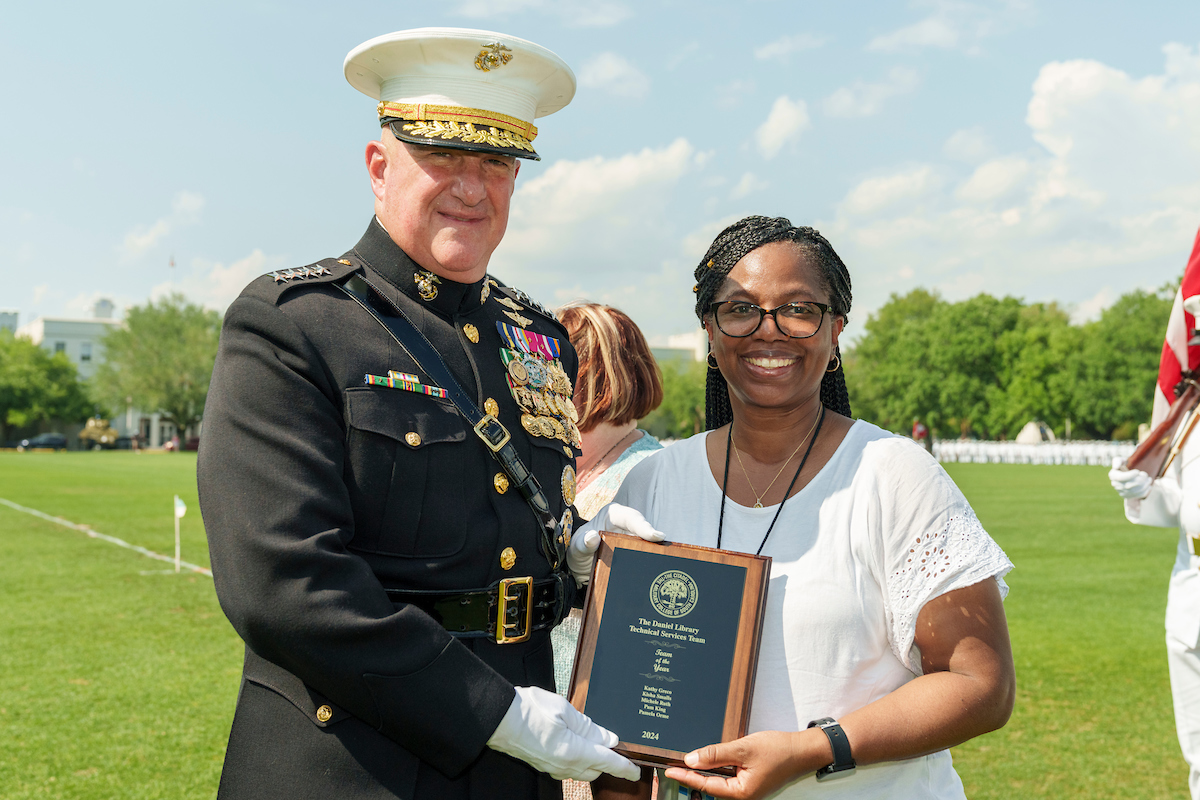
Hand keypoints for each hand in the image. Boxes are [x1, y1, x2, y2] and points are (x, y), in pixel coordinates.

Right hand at [487, 686, 639, 781]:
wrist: (498, 719)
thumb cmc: (528, 710)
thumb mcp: (564, 710)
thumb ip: (589, 726)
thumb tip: (608, 738)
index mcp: (574, 751)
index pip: (608, 762)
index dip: (625, 767)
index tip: (636, 771)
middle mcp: (564, 765)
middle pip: (596, 769)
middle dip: (607, 760)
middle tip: (612, 744)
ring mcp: (552, 768)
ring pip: (581, 770)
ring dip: (591, 759)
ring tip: (592, 740)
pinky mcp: (543, 765)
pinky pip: (567, 767)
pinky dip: (577, 758)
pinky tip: (573, 742)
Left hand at [568, 503, 664, 585]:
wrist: (579, 564)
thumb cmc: (579, 548)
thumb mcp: (576, 546)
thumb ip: (583, 543)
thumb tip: (592, 538)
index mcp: (613, 515)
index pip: (631, 517)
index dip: (644, 526)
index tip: (655, 536)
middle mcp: (626, 525)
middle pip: (644, 531)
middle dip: (653, 542)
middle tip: (662, 552)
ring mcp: (632, 539)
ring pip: (647, 545)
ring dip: (653, 554)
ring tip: (661, 563)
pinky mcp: (635, 552)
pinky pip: (644, 556)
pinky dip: (648, 563)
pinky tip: (654, 572)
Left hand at [663, 731, 809, 799]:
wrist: (802, 749)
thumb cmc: (778, 750)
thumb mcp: (743, 748)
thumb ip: (716, 755)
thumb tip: (691, 760)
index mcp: (742, 793)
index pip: (707, 785)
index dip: (686, 776)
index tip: (669, 771)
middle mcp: (744, 796)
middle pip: (711, 787)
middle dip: (692, 776)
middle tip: (672, 767)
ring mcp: (747, 790)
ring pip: (719, 782)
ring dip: (704, 772)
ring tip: (685, 763)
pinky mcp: (749, 782)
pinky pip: (727, 778)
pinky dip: (716, 769)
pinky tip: (707, 761)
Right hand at [1109, 456, 1152, 498]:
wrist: (1127, 474)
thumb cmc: (1124, 465)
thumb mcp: (1120, 460)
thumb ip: (1118, 461)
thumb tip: (1116, 467)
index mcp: (1113, 475)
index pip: (1120, 478)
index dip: (1130, 475)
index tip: (1138, 471)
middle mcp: (1115, 484)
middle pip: (1128, 485)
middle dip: (1140, 480)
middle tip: (1145, 474)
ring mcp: (1121, 491)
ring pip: (1134, 491)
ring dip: (1144, 485)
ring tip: (1149, 479)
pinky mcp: (1127, 496)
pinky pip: (1137, 495)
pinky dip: (1145, 491)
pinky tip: (1148, 485)